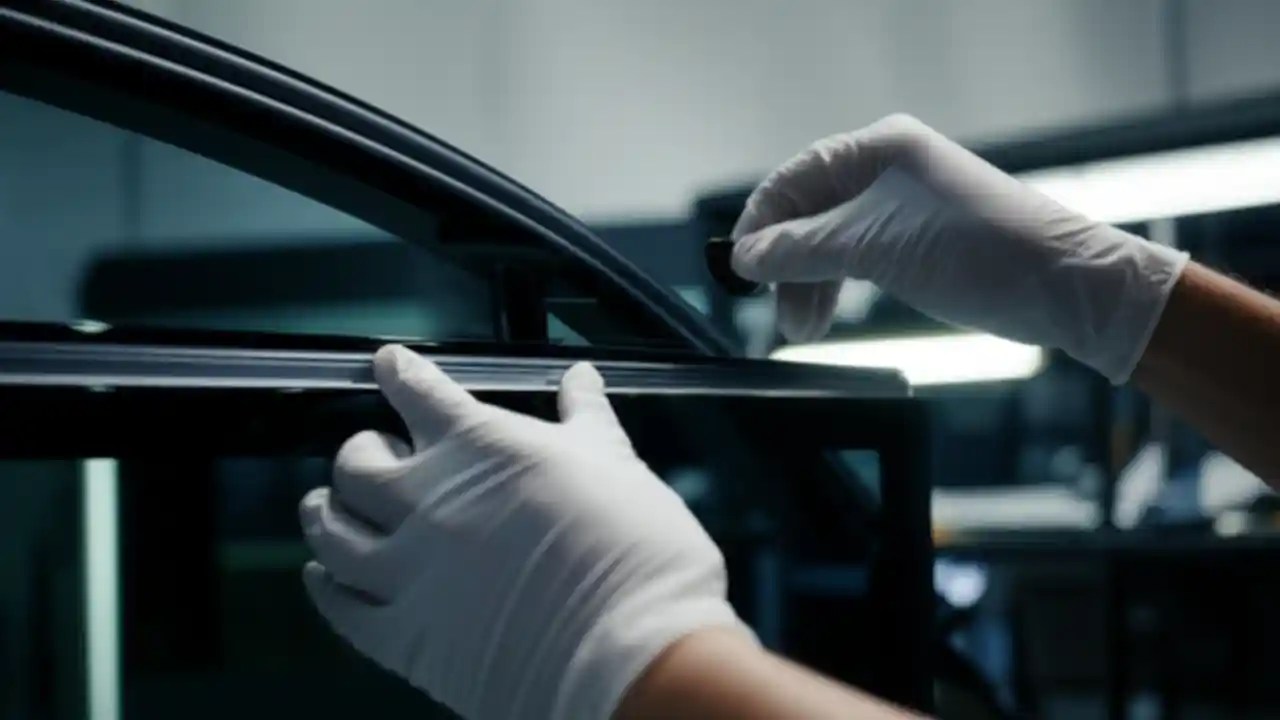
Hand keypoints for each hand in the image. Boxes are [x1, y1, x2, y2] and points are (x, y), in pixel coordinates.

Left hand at [299, 345, 750, 719]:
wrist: (631, 649)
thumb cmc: (635, 551)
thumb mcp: (614, 462)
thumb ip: (586, 417)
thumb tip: (582, 378)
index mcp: (480, 447)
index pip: (419, 393)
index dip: (399, 373)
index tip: (388, 364)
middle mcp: (429, 499)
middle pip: (358, 463)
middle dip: (360, 451)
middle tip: (372, 453)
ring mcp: (408, 568)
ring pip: (332, 531)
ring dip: (324, 513)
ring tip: (323, 506)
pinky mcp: (404, 635)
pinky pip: (341, 607)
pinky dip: (325, 587)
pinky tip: (321, 578)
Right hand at [730, 113, 1188, 382]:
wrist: (1062, 285)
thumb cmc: (977, 250)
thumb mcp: (874, 247)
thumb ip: (802, 249)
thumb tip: (745, 257)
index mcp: (877, 148)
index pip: (792, 180)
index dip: (759, 226)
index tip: (738, 271)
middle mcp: (887, 169)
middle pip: (809, 215)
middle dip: (788, 265)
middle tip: (779, 313)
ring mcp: (903, 205)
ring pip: (832, 242)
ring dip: (811, 284)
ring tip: (804, 328)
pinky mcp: (918, 240)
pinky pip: (859, 258)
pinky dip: (838, 286)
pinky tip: (829, 314)